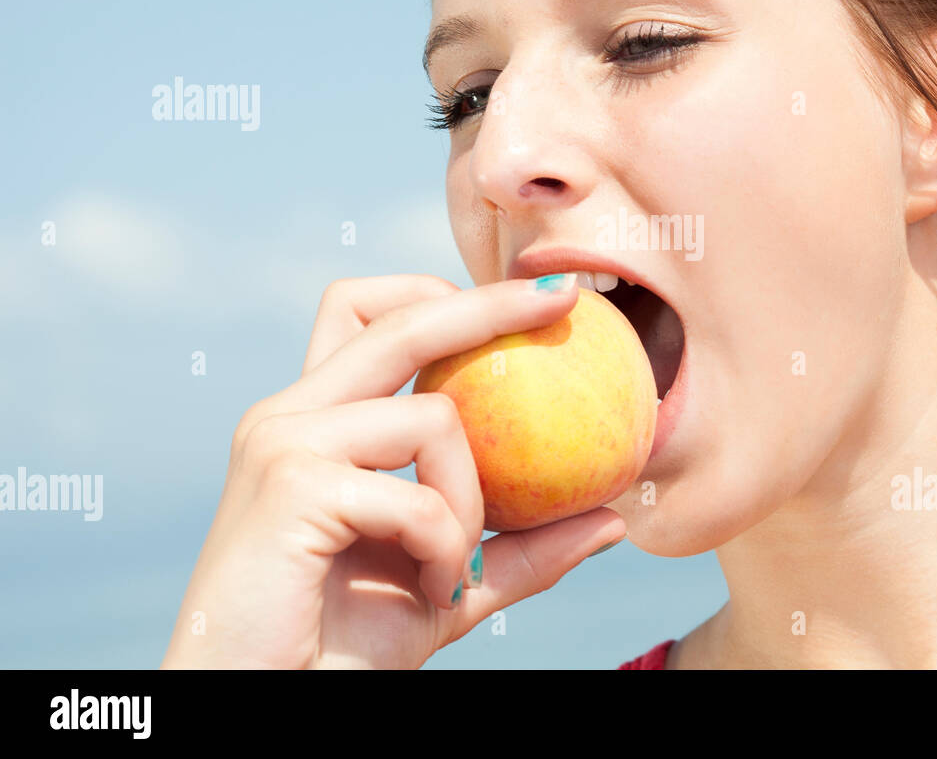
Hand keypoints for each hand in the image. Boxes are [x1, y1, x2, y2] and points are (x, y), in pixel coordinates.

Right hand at [161, 274, 625, 668]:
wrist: (261, 703)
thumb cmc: (338, 647)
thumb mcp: (448, 583)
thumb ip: (520, 548)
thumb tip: (614, 518)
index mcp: (317, 423)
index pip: (371, 317)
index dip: (445, 295)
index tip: (535, 296)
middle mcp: (290, 415)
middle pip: (401, 321)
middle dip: (489, 303)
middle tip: (564, 300)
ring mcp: (284, 441)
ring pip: (434, 419)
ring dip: (470, 502)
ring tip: (452, 568)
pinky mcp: (292, 484)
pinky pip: (419, 498)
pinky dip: (446, 547)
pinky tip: (431, 589)